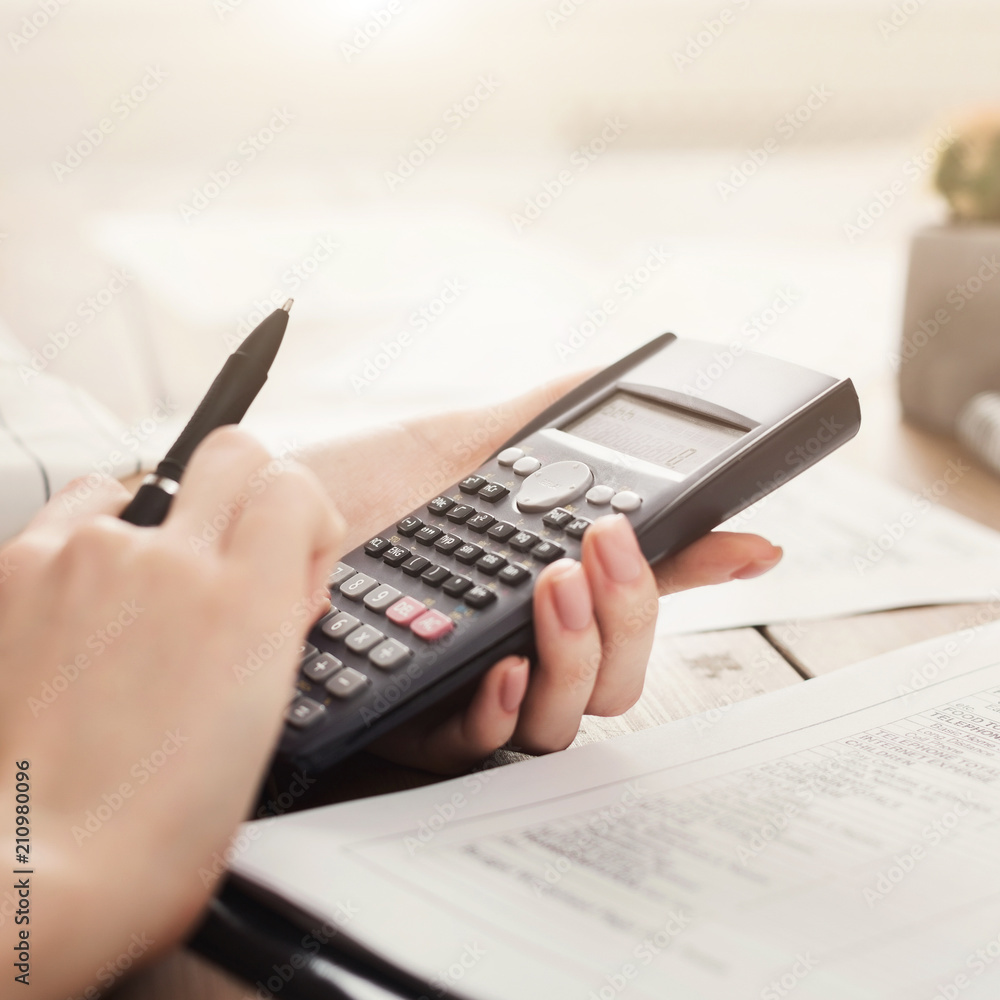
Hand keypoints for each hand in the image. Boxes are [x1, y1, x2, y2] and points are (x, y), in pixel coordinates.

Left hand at [0, 428, 343, 995]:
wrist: (36, 873)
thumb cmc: (153, 829)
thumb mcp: (262, 722)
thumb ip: (277, 626)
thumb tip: (277, 585)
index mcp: (248, 604)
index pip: (295, 485)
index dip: (304, 514)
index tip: (296, 552)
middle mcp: (172, 561)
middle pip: (232, 451)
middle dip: (246, 490)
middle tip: (233, 551)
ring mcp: (89, 557)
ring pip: (143, 485)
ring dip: (160, 527)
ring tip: (141, 601)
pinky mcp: (19, 568)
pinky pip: (75, 515)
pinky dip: (90, 541)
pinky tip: (87, 601)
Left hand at [300, 379, 781, 772]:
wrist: (257, 518)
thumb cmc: (353, 489)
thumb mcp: (456, 444)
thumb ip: (542, 422)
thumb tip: (616, 383)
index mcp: (536, 585)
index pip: (636, 596)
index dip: (698, 575)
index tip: (752, 542)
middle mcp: (516, 645)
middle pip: (622, 671)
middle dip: (635, 612)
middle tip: (601, 544)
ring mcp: (469, 689)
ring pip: (572, 715)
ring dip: (583, 650)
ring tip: (552, 580)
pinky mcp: (414, 724)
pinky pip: (482, 744)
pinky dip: (506, 705)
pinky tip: (503, 663)